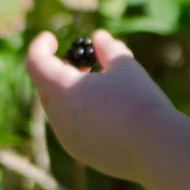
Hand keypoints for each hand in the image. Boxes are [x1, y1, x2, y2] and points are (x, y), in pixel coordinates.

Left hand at [25, 30, 175, 183]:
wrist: (154, 148)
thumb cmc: (138, 100)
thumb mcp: (124, 65)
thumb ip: (107, 49)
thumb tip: (98, 37)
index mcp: (62, 90)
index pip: (35, 64)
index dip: (40, 47)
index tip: (51, 37)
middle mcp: (58, 116)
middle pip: (46, 87)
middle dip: (59, 70)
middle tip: (84, 61)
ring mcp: (67, 138)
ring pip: (59, 109)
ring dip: (71, 92)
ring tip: (102, 84)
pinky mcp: (80, 152)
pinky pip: (71, 127)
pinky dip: (80, 112)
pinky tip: (108, 110)